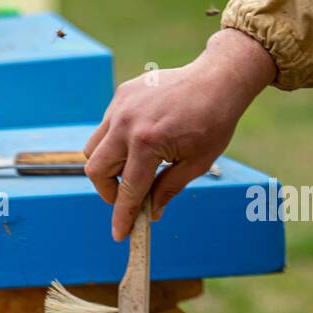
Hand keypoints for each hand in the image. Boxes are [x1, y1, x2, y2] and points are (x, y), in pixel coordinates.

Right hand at [84, 28, 276, 239]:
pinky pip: (106, 127)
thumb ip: (168, 189)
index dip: (123, 216)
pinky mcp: (121, 95)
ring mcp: (120, 106)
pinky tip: (140, 140)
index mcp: (147, 142)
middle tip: (126, 196)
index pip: (128, 190)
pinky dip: (116, 142)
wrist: (218, 78)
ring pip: (94, 148)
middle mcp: (126, 123)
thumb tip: (151, 213)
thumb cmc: (214, 121)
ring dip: (107, 166)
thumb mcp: (196, 163)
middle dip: (108, 190)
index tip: (119, 234)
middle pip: (95, 169)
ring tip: (133, 168)